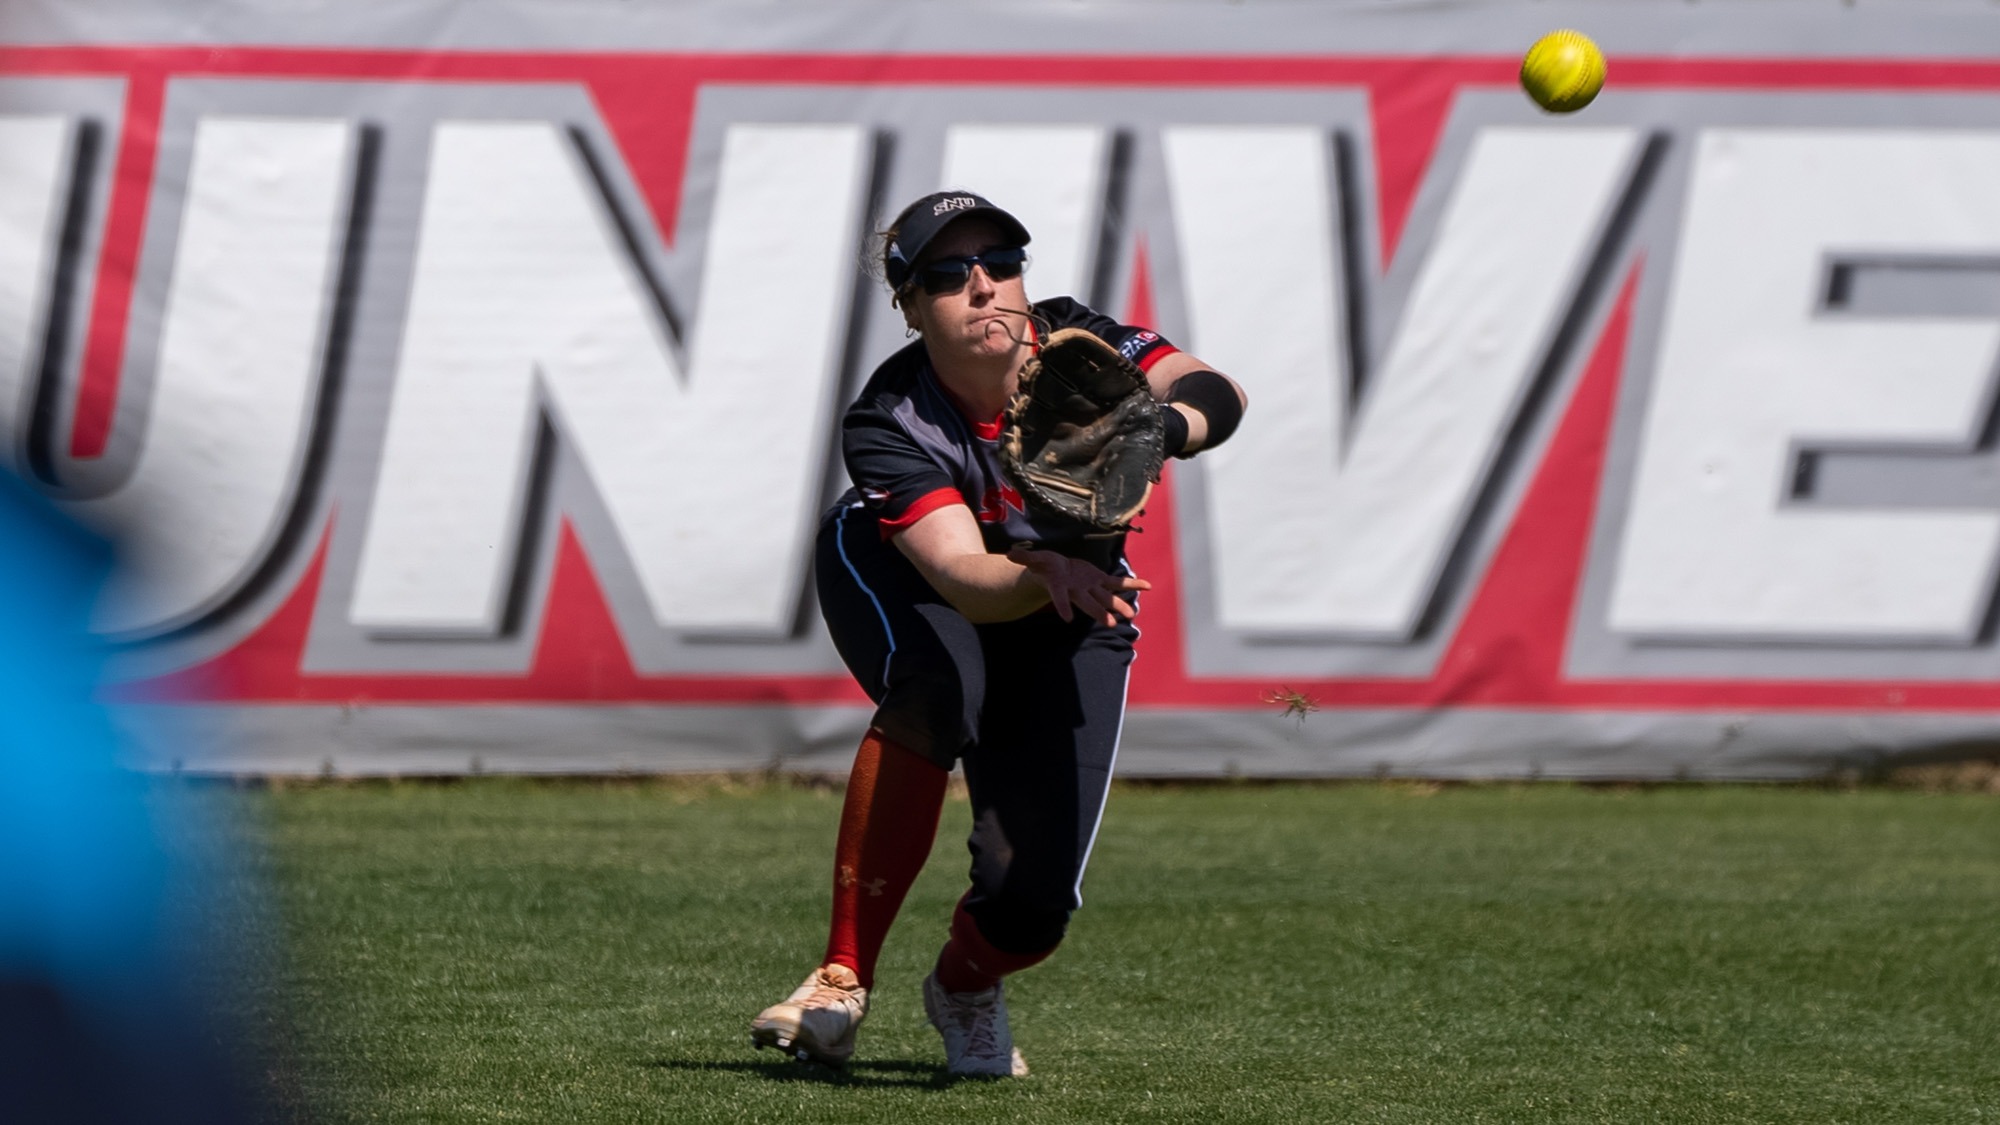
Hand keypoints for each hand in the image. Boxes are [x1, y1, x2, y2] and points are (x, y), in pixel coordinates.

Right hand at [1008, 544, 1152, 625]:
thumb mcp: (1034, 560)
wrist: (1057, 573)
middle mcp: (1078, 591)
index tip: (1067, 619)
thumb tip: (1009, 554)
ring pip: (1106, 597)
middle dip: (1099, 612)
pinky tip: (1147, 586)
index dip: (1062, 606)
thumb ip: (1025, 558)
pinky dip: (1132, 584)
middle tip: (1110, 624)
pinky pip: (1117, 583)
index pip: (1060, 598)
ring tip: (1131, 614)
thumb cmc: (1044, 567)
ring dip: (1119, 605)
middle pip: (1089, 603)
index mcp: (1061, 587)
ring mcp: (1091, 587)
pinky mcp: (1100, 580)